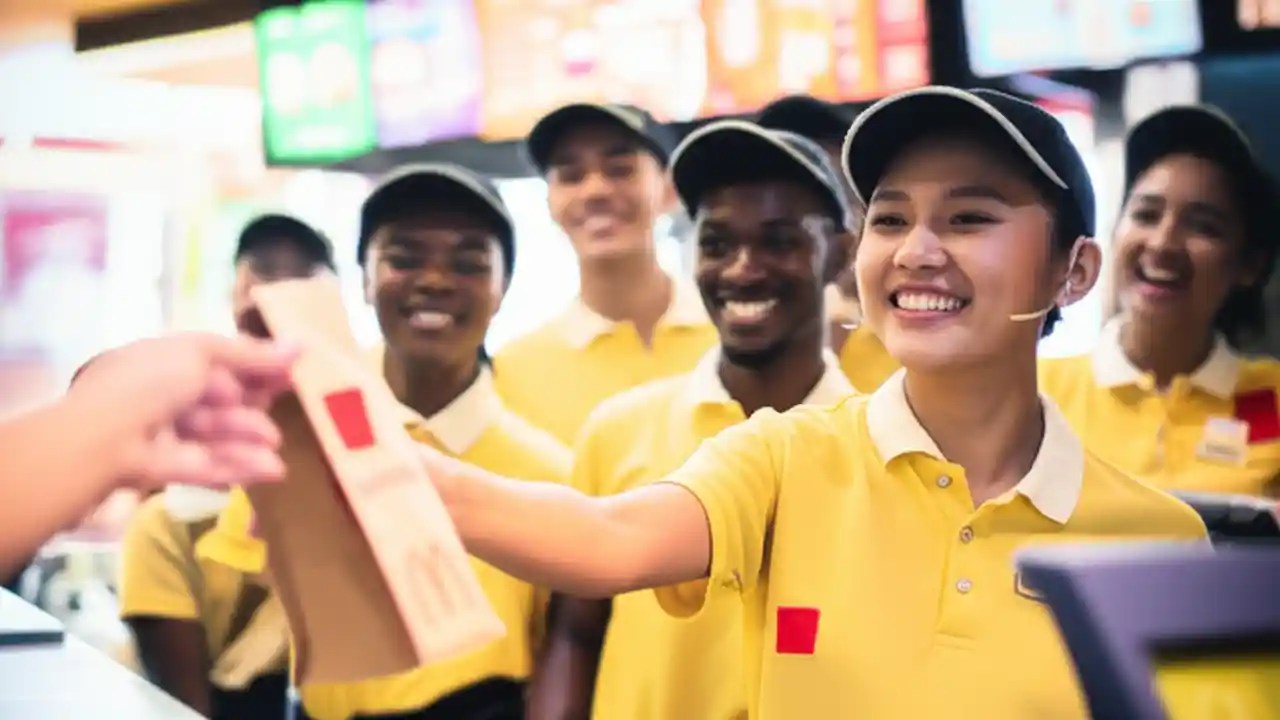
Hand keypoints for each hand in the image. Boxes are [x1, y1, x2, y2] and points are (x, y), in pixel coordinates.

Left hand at [71, 333, 298, 490]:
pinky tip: (272, 470)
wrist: (103, 437)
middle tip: (284, 402)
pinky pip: (210, 465)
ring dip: (249, 436)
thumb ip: (252, 355)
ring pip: (218, 434)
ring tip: (274, 442)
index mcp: (165, 360)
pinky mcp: (169, 469)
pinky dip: (240, 466)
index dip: (254, 366)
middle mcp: (164, 395)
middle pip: (221, 400)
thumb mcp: (203, 354)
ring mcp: (166, 434)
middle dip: (253, 402)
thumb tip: (303, 344)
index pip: (218, 361)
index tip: (289, 373)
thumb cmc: (150, 382)